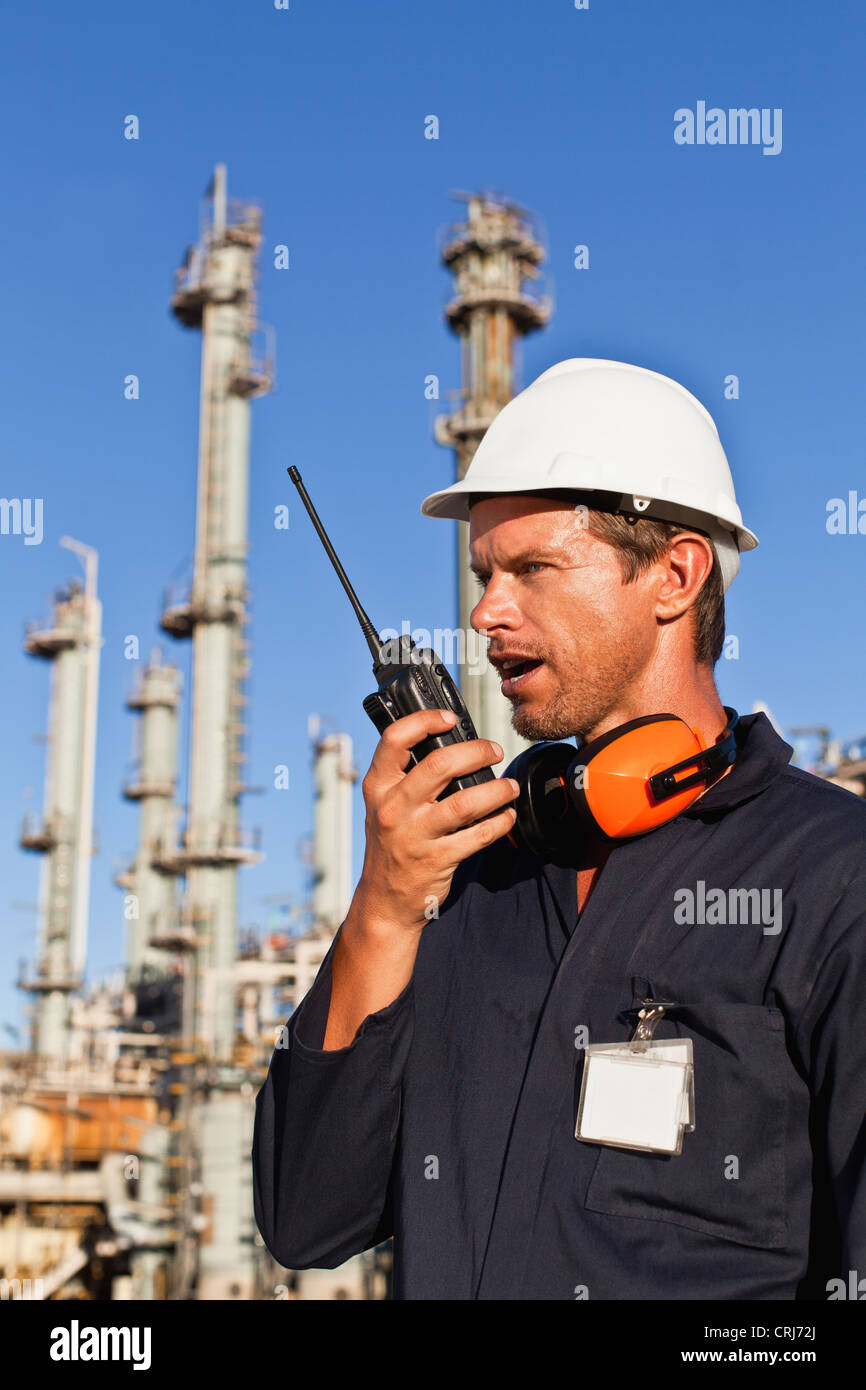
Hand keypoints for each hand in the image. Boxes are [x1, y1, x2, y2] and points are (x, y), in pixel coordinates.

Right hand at [354, 707, 519, 932]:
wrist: (384, 900)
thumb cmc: (391, 844)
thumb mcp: (384, 805)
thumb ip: (406, 777)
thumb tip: (451, 744)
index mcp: (378, 787)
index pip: (394, 739)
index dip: (425, 721)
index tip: (450, 719)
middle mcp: (393, 808)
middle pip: (439, 765)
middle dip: (476, 752)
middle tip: (494, 751)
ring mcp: (414, 835)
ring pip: (465, 802)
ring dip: (497, 790)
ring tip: (510, 786)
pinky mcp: (436, 860)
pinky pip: (478, 835)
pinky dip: (500, 822)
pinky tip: (507, 816)